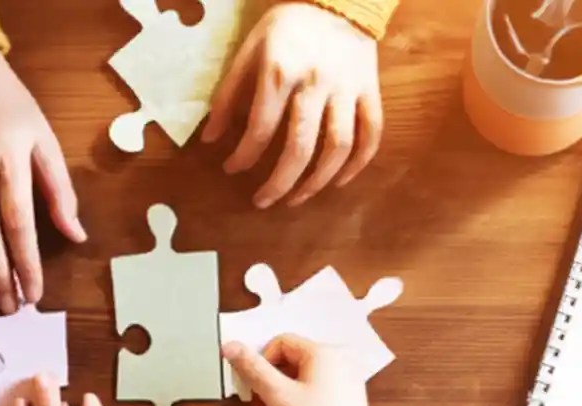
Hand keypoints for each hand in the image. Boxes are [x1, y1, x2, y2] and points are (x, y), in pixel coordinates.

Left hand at [201, 3, 383, 208]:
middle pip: (301, 147)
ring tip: (297, 199)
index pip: (261, 128)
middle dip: (279, 183)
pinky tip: (337, 181)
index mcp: (281, 72)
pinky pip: (371, 134)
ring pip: (338, 148)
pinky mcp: (370, 91)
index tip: (232, 169)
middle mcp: (317, 83)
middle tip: (263, 201)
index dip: (244, 156)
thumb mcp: (249, 51)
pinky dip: (356, 164)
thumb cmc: (286, 27)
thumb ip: (228, 95)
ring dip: (316, 182)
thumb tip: (210, 138)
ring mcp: (348, 89)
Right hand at [223, 335, 382, 405]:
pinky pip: (311, 395)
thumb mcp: (277, 396)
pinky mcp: (344, 399)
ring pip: (297, 383)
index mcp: (324, 352)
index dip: (261, 366)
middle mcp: (338, 361)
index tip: (254, 389)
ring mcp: (344, 380)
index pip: (280, 343)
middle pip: (288, 365)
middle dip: (268, 391)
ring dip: (278, 404)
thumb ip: (252, 368)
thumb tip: (230, 346)